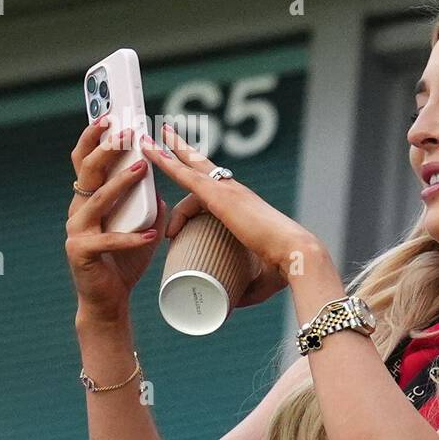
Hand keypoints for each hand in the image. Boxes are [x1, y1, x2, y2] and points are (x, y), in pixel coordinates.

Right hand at [65, 117, 167, 322]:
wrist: (108, 299)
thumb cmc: (124, 259)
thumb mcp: (142, 224)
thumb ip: (148, 202)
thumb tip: (165, 181)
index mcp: (89, 199)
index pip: (87, 161)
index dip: (95, 137)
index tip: (110, 114)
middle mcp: (78, 210)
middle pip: (87, 171)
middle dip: (105, 148)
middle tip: (123, 131)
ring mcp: (76, 231)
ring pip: (96, 200)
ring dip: (119, 183)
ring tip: (141, 169)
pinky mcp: (82, 253)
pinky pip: (108, 241)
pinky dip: (131, 238)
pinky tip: (150, 234)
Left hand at [141, 124, 320, 307]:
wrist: (295, 253)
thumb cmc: (284, 267)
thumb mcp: (258, 280)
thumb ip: (242, 290)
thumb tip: (230, 305)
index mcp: (244, 206)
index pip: (213, 191)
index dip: (193, 193)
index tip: (179, 199)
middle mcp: (236, 192)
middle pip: (201, 165)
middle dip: (180, 150)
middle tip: (162, 134)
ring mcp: (228, 191)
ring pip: (189, 166)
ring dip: (165, 153)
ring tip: (143, 140)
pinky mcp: (219, 196)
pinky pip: (185, 175)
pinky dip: (166, 163)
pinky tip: (150, 151)